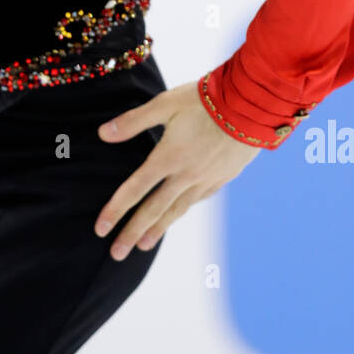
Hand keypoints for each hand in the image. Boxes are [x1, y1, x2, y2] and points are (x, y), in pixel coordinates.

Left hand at [94, 82, 261, 260]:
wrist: (253, 105)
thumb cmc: (206, 99)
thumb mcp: (166, 103)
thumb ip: (133, 121)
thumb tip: (102, 134)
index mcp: (168, 157)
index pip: (135, 190)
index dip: (115, 210)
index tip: (99, 229)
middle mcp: (186, 175)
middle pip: (154, 209)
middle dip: (132, 232)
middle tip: (117, 254)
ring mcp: (206, 179)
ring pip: (177, 209)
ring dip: (158, 229)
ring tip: (143, 245)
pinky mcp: (222, 177)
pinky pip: (198, 199)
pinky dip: (183, 210)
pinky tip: (177, 215)